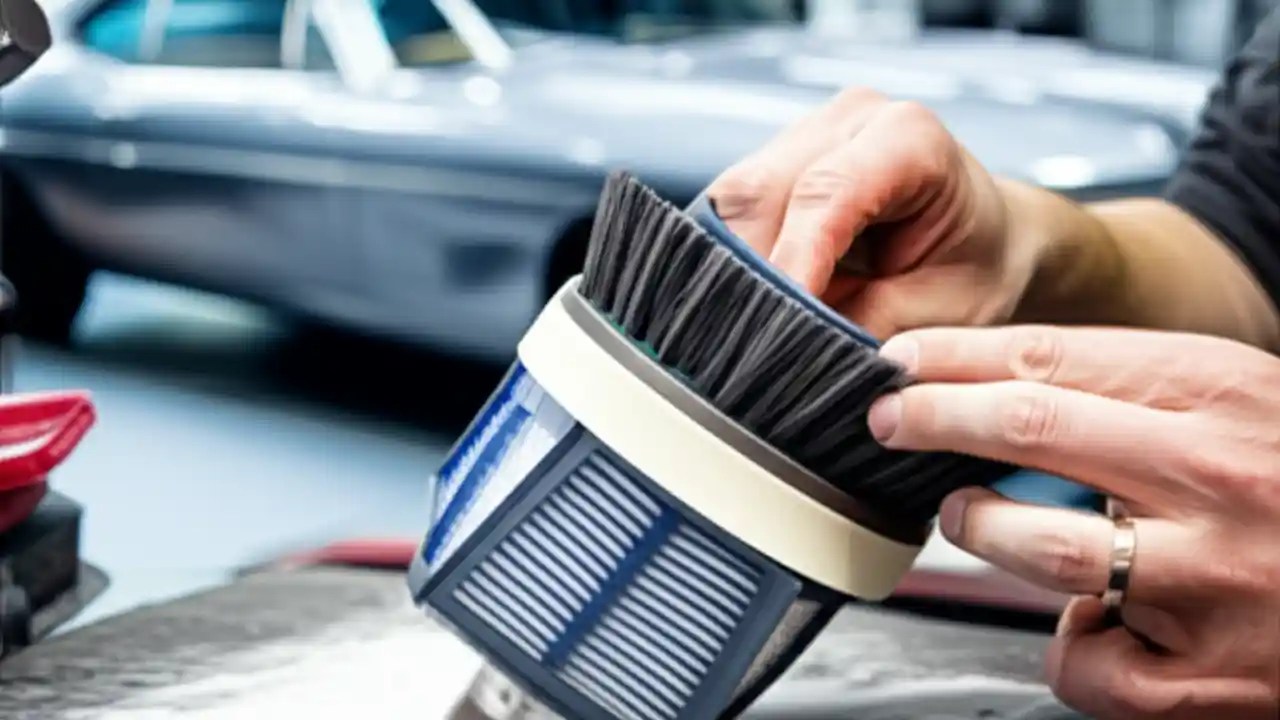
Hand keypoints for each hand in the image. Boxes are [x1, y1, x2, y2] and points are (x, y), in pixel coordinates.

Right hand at [706, 87, 1043, 338]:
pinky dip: (729, 264)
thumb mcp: (944, 315)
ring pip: (731, 203)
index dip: (790, 264)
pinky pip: (729, 213)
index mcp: (909, 138)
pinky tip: (743, 308)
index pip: (825, 194)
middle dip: (744, 276)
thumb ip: (871, 328)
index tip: (772, 331)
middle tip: (743, 351)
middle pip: (759, 192)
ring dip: (728, 273)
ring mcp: (806, 134)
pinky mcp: (776, 162)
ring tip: (743, 335)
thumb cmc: (977, 271)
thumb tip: (802, 358)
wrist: (988, 242)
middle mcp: (851, 120)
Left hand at [867, 325, 1279, 719]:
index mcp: (1226, 394)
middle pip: (1030, 429)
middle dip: (934, 418)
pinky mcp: (1211, 678)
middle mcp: (1220, 478)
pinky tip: (1086, 621)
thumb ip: (1137, 391)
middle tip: (888, 419)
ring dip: (981, 528)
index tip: (901, 361)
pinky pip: (1085, 661)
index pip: (1055, 356)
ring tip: (967, 514)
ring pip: (1042, 550)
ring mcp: (1218, 582)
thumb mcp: (1241, 402)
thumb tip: (999, 385)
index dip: (956, 358)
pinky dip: (1065, 641)